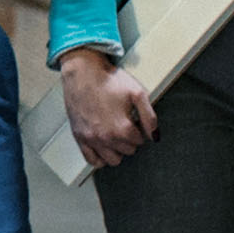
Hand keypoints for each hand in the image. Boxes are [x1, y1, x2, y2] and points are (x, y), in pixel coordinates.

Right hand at [57, 49, 157, 169]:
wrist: (83, 72)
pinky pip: (92, 160)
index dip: (140, 130)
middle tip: (125, 125)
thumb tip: (154, 136)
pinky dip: (100, 158)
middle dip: (130, 140)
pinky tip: (104, 147)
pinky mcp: (79, 137)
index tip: (135, 121)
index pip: (139, 141)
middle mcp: (105, 137)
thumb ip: (150, 117)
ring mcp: (91, 139)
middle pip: (128, 151)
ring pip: (112, 160)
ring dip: (117, 150)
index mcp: (121, 128)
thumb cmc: (108, 80)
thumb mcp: (137, 93)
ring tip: (116, 136)